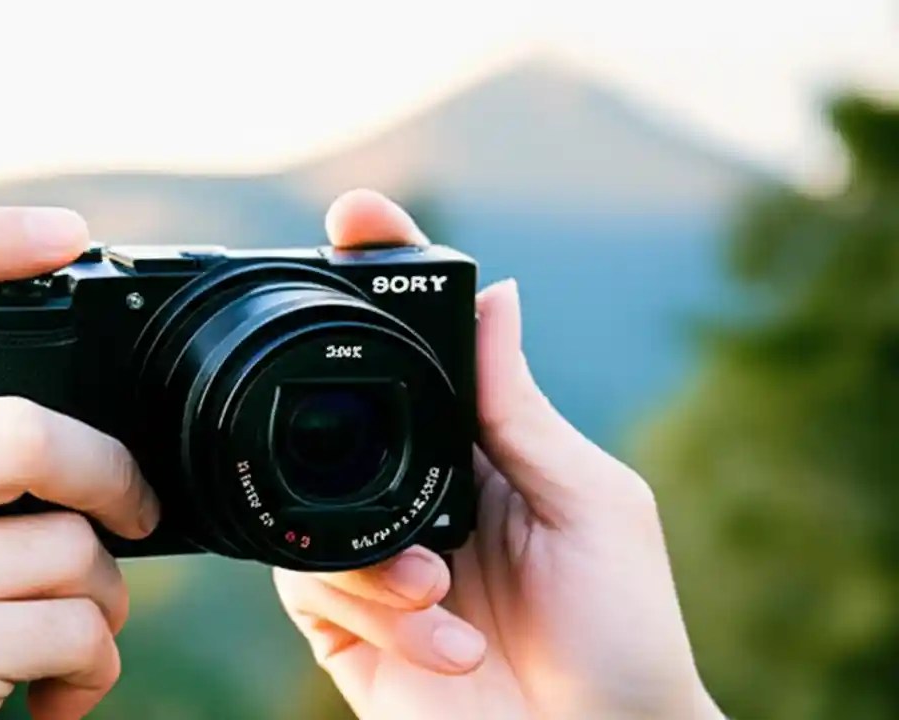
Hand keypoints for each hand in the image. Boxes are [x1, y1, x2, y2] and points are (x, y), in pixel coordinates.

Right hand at [0, 208, 159, 719]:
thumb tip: (85, 445)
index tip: (67, 231)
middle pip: (25, 427)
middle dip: (114, 480)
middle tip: (133, 515)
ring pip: (73, 550)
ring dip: (104, 605)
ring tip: (65, 638)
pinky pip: (77, 632)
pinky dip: (92, 670)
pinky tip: (50, 695)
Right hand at [274, 190, 723, 719]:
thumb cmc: (621, 632)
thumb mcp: (587, 501)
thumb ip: (521, 407)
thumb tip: (497, 295)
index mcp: (475, 451)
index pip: (414, 354)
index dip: (377, 283)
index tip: (356, 215)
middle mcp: (417, 494)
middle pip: (337, 421)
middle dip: (334, 429)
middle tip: (383, 472)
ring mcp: (375, 558)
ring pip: (307, 510)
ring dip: (375, 559)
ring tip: (445, 596)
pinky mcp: (344, 625)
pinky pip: (307, 584)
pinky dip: (375, 612)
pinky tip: (446, 642)